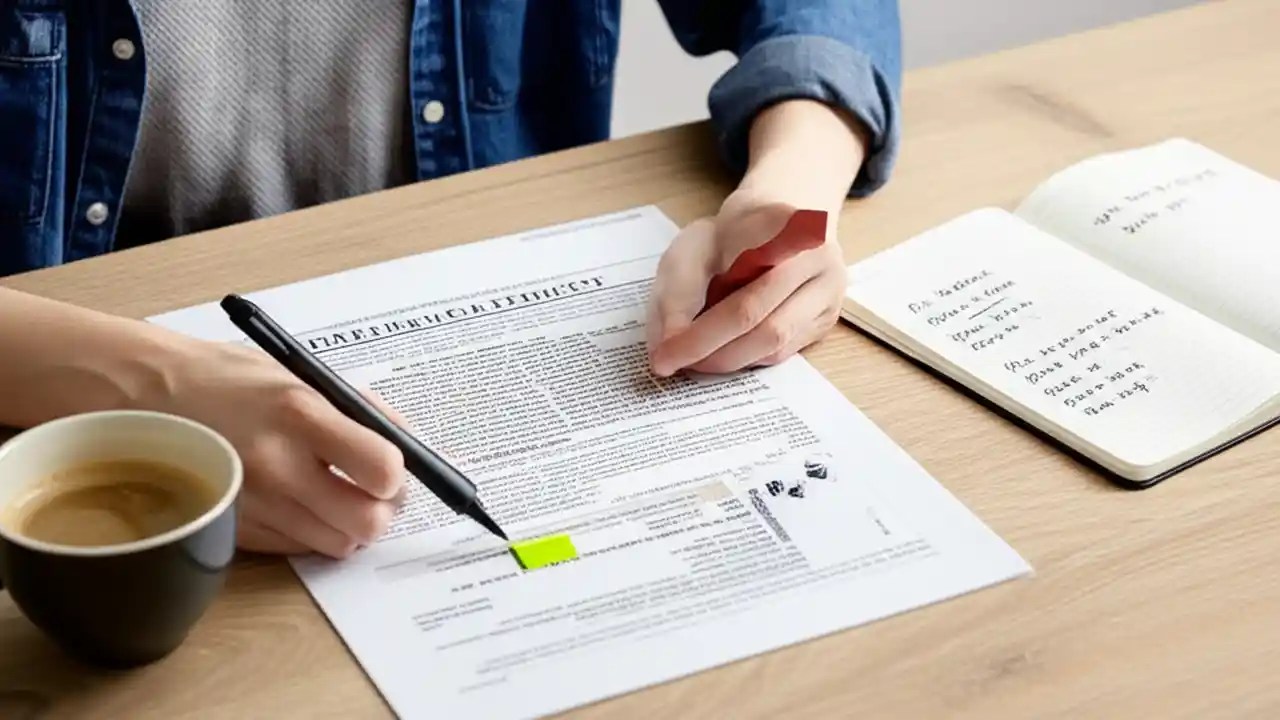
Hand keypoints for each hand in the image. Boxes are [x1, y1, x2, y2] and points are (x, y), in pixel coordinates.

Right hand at [148, 340, 407, 558]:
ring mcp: (255, 503)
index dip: (397, 476)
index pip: (381, 468)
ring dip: (349, 526)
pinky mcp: (236, 530)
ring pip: (337, 543)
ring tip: (335, 495)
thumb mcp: (298, 376)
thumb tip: (407, 443)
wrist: (142, 396)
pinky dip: (313, 534)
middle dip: (382, 510)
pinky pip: (300, 549)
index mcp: (300, 413)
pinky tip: (301, 504)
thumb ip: (358, 410)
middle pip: (367, 522)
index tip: (390, 469)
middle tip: (373, 492)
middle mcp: (278, 464)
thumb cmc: (227, 381)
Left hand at [646, 99, 869, 376]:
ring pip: (776, 345)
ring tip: (693, 359)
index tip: (662, 354)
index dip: (701, 332)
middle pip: (764, 325)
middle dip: (710, 352)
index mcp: (790, 233)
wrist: (777, 220)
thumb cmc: (733, 232)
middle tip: (671, 364)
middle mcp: (820, 264)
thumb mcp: (693, 245)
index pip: (743, 294)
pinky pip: (783, 352)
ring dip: (728, 360)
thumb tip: (669, 343)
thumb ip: (679, 291)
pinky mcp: (825, 320)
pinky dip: (747, 358)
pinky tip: (722, 352)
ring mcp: (829, 294)